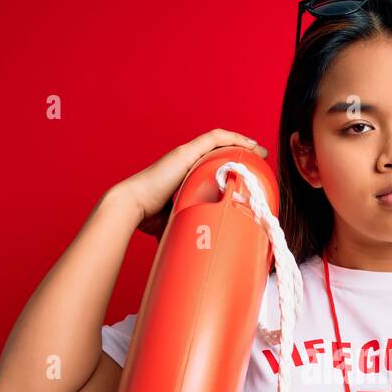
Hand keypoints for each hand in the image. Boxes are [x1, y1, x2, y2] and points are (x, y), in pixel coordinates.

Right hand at [112, 128, 268, 238]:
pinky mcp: (185, 153)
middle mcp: (185, 162)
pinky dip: (233, 138)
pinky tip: (249, 143)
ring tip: (259, 151)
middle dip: (240, 154)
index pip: (211, 165)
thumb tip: (202, 252)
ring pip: (218, 142)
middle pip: (218, 152)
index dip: (231, 167)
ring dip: (241, 143)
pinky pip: (214, 138)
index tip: (249, 174)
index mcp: (184, 176)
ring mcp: (185, 155)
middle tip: (259, 163)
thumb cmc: (148, 219)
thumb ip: (191, 229)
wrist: (132, 207)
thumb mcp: (178, 222)